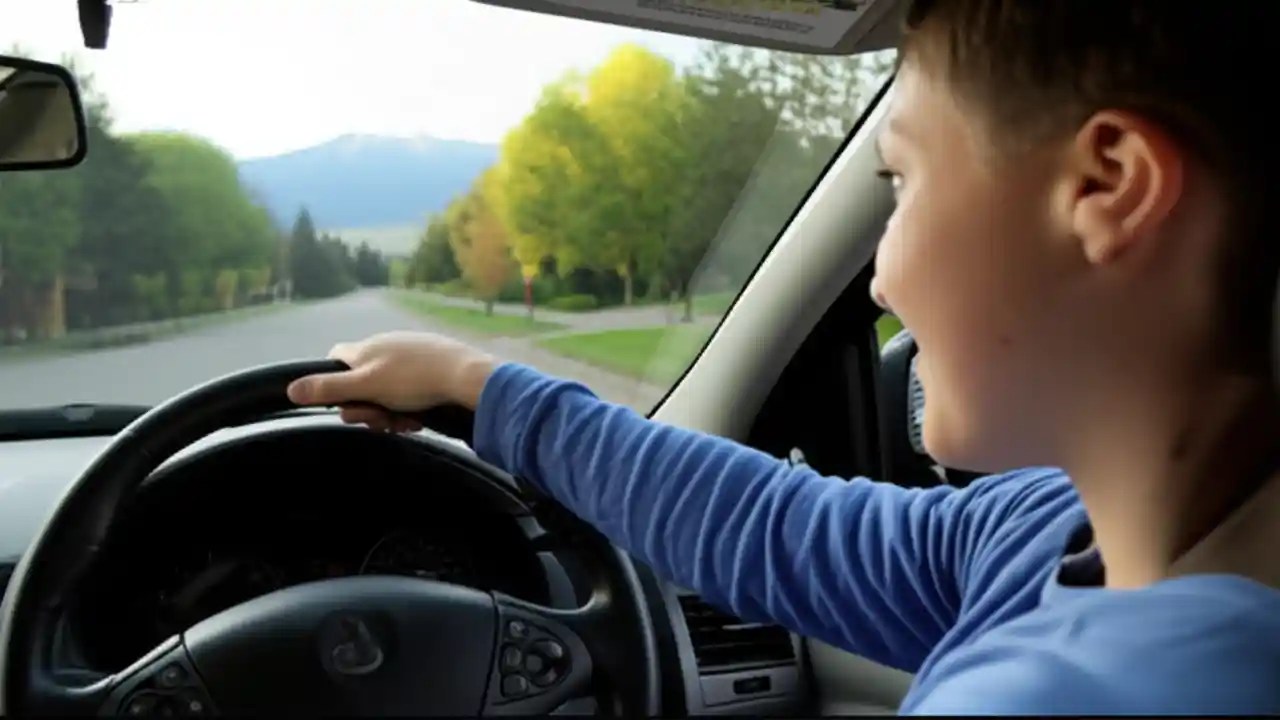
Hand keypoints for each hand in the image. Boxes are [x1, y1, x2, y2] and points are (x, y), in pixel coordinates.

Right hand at [286, 331, 497, 431]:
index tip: (343, 402)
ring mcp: (410, 356)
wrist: (466, 376)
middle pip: (362, 383)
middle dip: (367, 407)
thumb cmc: (413, 379)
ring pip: (388, 393)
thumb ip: (329, 388)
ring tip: (405, 423)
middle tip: (380, 421)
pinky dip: (411, 409)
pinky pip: (411, 393)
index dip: (332, 382)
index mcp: (366, 348)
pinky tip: (420, 419)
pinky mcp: (432, 368)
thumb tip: (290, 388)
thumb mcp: (366, 386)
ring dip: (390, 413)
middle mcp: (386, 348)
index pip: (336, 358)